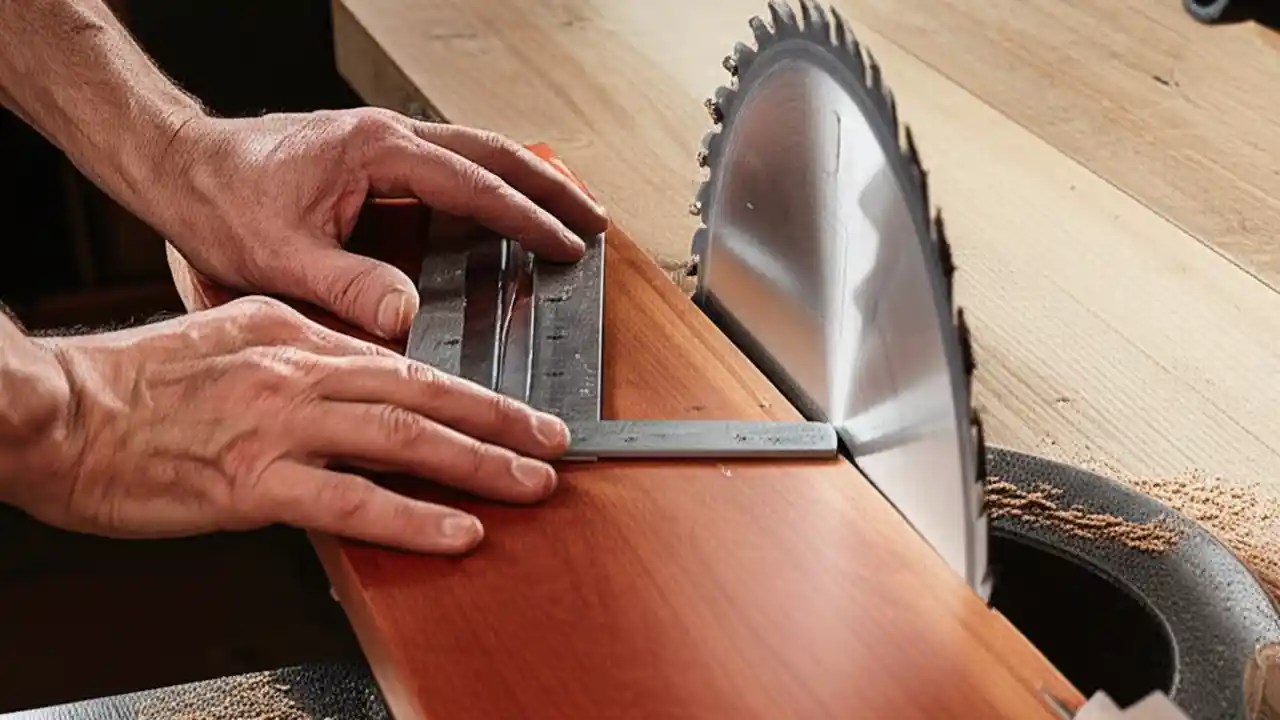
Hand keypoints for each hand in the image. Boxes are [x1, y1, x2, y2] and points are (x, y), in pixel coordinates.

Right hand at [7, 297, 568, 551]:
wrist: (59, 412)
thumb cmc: (136, 381)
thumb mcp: (228, 331)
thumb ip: (302, 346)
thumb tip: (362, 364)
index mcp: (295, 335)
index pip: (403, 360)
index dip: (467, 386)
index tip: (513, 405)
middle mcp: (300, 374)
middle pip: (424, 392)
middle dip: (500, 418)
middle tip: (555, 439)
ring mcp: (282, 428)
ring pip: (405, 439)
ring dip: (479, 462)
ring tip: (532, 481)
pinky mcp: (255, 484)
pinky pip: (354, 502)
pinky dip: (414, 517)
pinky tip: (458, 529)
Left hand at [153, 108, 608, 337]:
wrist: (183, 166)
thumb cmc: (222, 203)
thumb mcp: (278, 257)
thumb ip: (346, 287)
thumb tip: (406, 317)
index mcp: (377, 151)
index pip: (473, 184)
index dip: (526, 218)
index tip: (566, 245)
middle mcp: (389, 135)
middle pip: (494, 153)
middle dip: (550, 187)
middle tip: (594, 220)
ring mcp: (386, 140)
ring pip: (479, 152)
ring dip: (527, 181)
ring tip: (569, 212)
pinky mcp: (378, 154)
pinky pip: (454, 162)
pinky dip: (492, 184)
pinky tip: (504, 210)